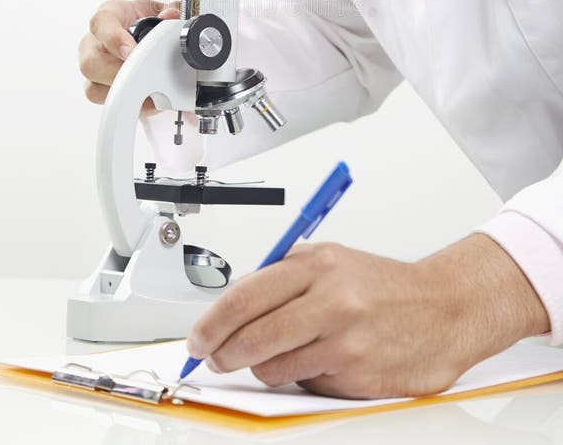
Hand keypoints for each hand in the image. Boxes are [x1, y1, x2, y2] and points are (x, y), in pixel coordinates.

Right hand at [78, 0, 179, 114]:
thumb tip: (171, 15)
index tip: (130, 51)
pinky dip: (129, 105)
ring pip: (93, 88)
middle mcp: (93, 43)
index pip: (100, 24)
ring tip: (148, 94)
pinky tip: (149, 103)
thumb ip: (169, 10)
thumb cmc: (145, 21)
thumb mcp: (159, 9)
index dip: (113, 39)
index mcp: (107, 17)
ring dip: (122, 93)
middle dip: (116, 74)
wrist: (144, 33)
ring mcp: (94, 68)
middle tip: (140, 78)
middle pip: (90, 63)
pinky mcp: (100, 88)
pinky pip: (107, 102)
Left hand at [186, 235, 549, 398]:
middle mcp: (331, 299)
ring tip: (278, 354)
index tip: (198, 337)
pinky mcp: (358, 374)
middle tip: (215, 357)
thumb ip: (284, 275)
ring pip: (273, 366)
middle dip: (224, 352)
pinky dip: (300, 376)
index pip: (246, 296)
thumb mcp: (334, 261)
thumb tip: (234, 302)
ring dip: (263, 366)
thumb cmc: (384, 286)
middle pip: (253, 335)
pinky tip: (316, 361)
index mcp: (319, 264)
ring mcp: (346, 339)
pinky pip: (305, 384)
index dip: (213, 322)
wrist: (446, 308)